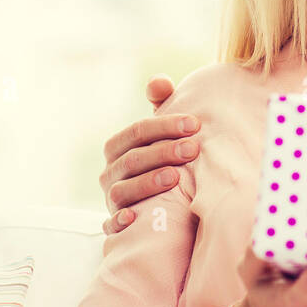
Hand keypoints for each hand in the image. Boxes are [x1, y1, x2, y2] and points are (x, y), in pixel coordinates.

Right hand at [99, 74, 202, 233]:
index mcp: (119, 147)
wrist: (162, 204)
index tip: (195, 124)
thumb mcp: (163, 133)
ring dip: (148, 183)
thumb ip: (162, 104)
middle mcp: (111, 172)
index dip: (165, 125)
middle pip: (133, 159)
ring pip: (123, 190)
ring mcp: (113, 199)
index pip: (137, 131)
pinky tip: (135, 218)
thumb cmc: (164, 160)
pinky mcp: (116, 224)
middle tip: (194, 149)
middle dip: (163, 152)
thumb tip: (159, 81)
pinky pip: (112, 226)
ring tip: (175, 177)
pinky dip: (120, 221)